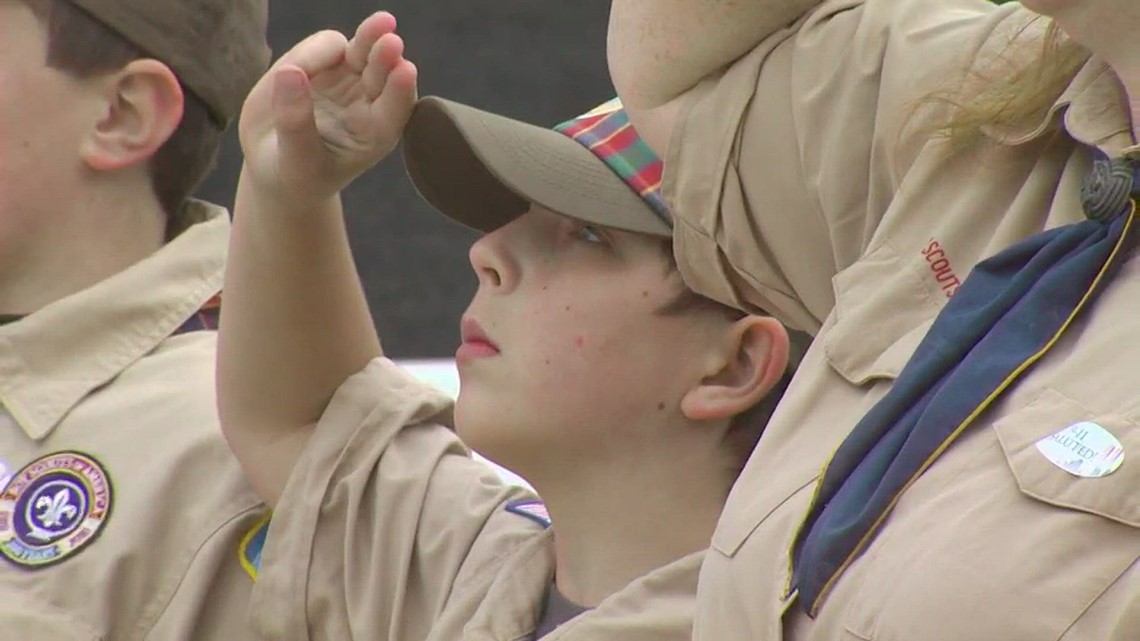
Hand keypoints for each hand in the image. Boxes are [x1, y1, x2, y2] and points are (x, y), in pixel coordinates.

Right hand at [238, 12, 417, 208]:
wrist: (275, 165)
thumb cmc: (296, 175)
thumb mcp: (296, 161)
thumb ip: (295, 123)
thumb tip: (290, 73)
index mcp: (377, 133)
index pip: (396, 108)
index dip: (401, 89)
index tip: (405, 71)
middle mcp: (369, 102)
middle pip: (385, 71)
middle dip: (387, 56)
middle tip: (391, 41)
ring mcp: (348, 79)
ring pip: (362, 50)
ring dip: (368, 38)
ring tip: (379, 24)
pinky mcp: (322, 62)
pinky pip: (326, 45)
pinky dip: (316, 50)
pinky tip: (297, 67)